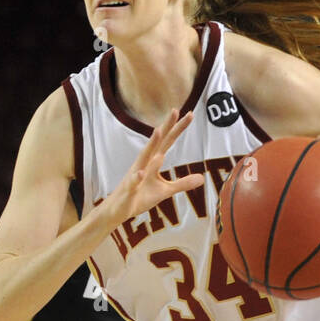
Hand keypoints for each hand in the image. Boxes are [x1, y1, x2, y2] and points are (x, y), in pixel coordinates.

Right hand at [103, 110, 204, 226]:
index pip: (167, 141)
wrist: (118, 210)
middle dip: (166, 127)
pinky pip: (133, 182)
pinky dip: (137, 177)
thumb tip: (201, 178)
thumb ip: (182, 183)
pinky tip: (142, 173)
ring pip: (144, 158)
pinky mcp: (129, 190)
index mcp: (153, 161)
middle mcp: (144, 163)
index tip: (190, 114)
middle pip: (157, 143)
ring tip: (158, 131)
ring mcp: (135, 175)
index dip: (177, 128)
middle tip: (175, 110)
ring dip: (150, 145)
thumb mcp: (165, 191)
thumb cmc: (140, 196)